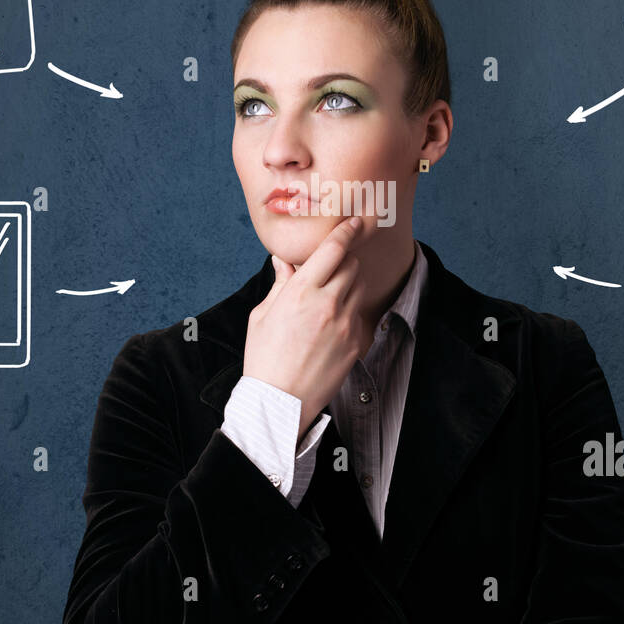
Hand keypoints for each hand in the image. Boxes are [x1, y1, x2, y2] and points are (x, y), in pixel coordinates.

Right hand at [243, 216, 366, 440]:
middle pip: (351, 265)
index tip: (354, 221)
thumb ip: (280, 284)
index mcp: (300, 292)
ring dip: (348, 285)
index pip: (333, 249)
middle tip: (329, 270)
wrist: (280, 402)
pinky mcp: (357, 343)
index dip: (347, 230)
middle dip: (342, 261)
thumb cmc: (264, 358)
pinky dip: (350, 312)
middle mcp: (327, 304)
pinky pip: (360, 314)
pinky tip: (331, 326)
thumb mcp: (262, 316)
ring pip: (359, 288)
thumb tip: (283, 261)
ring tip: (327, 300)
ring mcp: (346, 324)